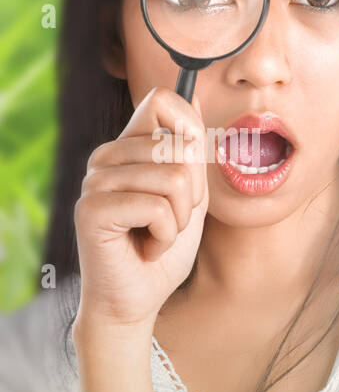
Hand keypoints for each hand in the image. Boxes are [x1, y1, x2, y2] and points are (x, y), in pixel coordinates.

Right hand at [73, 86, 209, 335]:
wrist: (139, 298)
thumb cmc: (164, 246)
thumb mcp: (189, 193)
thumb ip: (190, 150)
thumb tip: (190, 93)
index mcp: (129, 146)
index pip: (163, 100)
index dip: (192, 130)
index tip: (190, 173)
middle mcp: (106, 156)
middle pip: (181, 148)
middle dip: (193, 194)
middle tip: (171, 220)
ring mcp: (94, 181)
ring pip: (174, 180)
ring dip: (180, 220)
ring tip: (157, 235)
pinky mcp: (91, 210)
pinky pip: (156, 208)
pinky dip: (165, 237)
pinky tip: (146, 248)